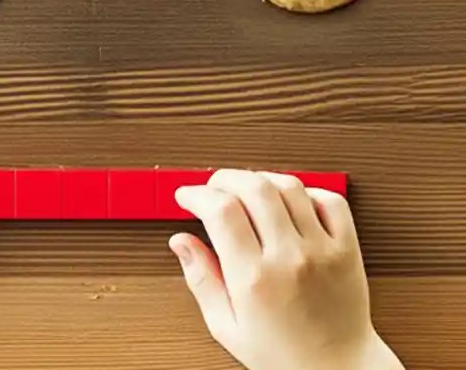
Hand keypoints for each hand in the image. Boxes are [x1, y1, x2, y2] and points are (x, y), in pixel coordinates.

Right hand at [171, 170, 403, 369]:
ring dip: (261, 179)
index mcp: (254, 279)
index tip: (187, 196)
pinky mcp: (347, 249)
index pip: (221, 210)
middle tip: (213, 188)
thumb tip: (181, 242)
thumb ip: (201, 279)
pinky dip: (307, 191)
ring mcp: (322, 250)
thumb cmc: (283, 354)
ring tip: (247, 192)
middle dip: (224, 178)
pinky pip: (331, 200)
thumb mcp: (226, 326)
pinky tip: (290, 203)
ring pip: (289, 186)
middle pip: (253, 187)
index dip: (197, 194)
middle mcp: (290, 258)